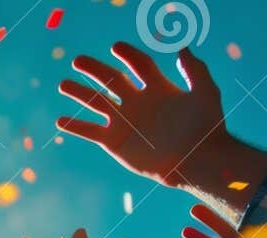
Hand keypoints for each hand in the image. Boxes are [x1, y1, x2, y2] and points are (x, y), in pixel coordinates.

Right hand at [57, 44, 230, 190]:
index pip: (138, 65)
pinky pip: (91, 131)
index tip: (115, 47)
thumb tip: (181, 48)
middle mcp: (138, 103)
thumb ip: (194, 69)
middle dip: (94, 69)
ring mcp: (125, 122)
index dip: (127, 54)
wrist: (196, 160)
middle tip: (77, 61)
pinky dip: (75, 125)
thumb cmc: (205, 127)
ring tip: (63, 84)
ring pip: (96, 103)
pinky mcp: (114, 142)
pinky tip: (60, 120)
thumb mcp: (205, 91)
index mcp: (158, 88)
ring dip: (79, 93)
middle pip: (111, 80)